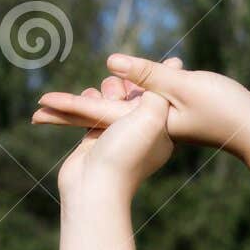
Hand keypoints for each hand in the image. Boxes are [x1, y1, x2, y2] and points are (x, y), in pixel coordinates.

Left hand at [33, 53, 249, 166]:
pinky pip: (140, 111)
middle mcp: (149, 132)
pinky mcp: (172, 123)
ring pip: (120, 114)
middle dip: (75, 113)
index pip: (99, 115)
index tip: (40, 109)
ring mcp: (160, 130)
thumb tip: (109, 65)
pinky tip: (122, 90)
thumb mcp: (181, 89)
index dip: (69, 109)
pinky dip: (127, 99)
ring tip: (74, 100)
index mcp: (146, 125)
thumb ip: (146, 76)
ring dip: (101, 104)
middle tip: (40, 111)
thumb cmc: (224, 110)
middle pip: (103, 119)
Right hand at [34, 61, 180, 200]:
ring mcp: (118, 136)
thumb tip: (175, 63)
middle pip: (129, 93)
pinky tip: (74, 104)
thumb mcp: (152, 118)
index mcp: (162, 131)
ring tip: (94, 100)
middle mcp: (141, 134)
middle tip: (115, 97)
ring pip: (107, 99)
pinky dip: (80, 103)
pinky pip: (89, 109)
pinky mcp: (95, 139)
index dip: (145, 83)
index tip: (135, 86)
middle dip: (116, 88)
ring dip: (96, 94)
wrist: (94, 186)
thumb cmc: (126, 153)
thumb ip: (160, 90)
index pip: (157, 94)